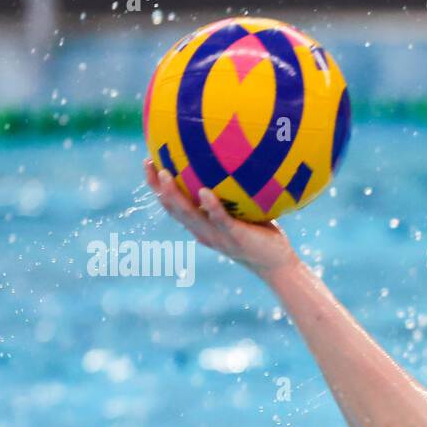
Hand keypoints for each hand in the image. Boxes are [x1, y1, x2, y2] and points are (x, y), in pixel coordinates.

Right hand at [143, 158, 300, 281]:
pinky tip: (204, 191)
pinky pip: (220, 220)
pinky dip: (210, 206)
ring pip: (189, 215)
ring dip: (175, 195)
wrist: (277, 264)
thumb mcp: (243, 212)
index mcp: (202, 226)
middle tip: (149, 163)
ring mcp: (218, 236)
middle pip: (173, 209)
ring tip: (165, 173)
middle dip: (157, 187)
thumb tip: (232, 162)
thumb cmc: (262, 236)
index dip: (157, 187)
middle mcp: (204, 232)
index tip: (149, 163)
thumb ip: (233, 195)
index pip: (173, 206)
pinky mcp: (235, 237)